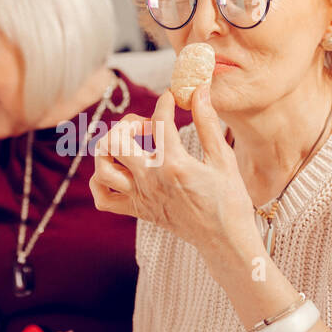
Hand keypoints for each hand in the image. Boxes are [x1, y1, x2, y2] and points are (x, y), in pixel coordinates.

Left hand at [89, 82, 253, 255]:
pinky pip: (103, 198)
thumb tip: (199, 91)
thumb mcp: (223, 158)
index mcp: (174, 164)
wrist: (224, 240)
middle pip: (116, 141)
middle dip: (129, 124)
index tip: (173, 96)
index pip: (158, 121)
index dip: (165, 101)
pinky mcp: (138, 211)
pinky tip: (119, 171)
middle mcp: (151, 180)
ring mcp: (141, 197)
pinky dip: (102, 182)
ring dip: (110, 149)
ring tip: (132, 146)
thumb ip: (208, 123)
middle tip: (149, 127)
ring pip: (102, 168)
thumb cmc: (229, 200)